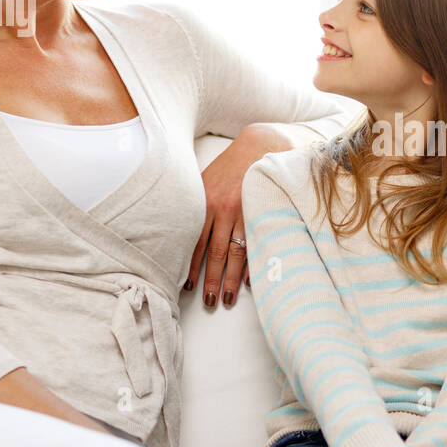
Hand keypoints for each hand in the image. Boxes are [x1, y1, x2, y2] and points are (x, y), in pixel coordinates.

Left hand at [186, 124, 289, 307]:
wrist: (261, 145)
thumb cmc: (231, 166)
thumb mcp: (206, 181)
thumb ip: (198, 207)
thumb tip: (184, 235)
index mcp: (205, 204)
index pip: (195, 243)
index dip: (191, 267)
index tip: (188, 288)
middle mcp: (223, 210)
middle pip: (214, 253)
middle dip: (211, 280)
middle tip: (210, 302)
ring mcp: (244, 212)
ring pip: (235, 253)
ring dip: (230, 278)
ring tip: (227, 298)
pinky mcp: (263, 211)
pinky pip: (256, 243)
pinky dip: (252, 263)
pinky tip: (248, 280)